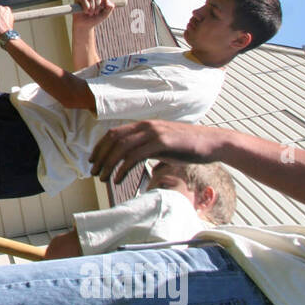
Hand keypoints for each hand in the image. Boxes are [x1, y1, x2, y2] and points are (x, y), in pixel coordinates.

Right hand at [72, 0, 114, 30]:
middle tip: (95, 13)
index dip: (103, 0)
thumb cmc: (94, 19)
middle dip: (97, 7)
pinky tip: (85, 12)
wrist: (84, 25)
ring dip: (92, 9)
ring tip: (90, 14)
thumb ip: (109, 8)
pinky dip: (86, 7)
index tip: (102, 8)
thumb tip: (107, 0)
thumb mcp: (104, 15)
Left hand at [89, 120, 228, 184]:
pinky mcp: (161, 144)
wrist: (212, 143)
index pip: (113, 133)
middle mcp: (146, 126)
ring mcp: (154, 133)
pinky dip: (123, 169)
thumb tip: (132, 158)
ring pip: (121, 147)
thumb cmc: (187, 146)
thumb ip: (146, 148)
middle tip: (93, 172)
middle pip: (113, 139)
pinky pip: (134, 156)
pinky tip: (119, 179)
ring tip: (103, 179)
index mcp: (144, 125)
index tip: (92, 160)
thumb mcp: (162, 145)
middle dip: (100, 156)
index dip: (100, 146)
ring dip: (108, 164)